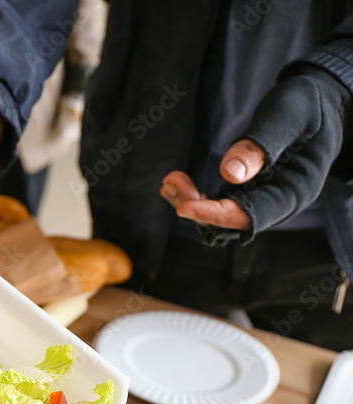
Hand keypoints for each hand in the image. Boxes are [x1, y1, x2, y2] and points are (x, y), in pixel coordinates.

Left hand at [160, 67, 349, 235]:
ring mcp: (263, 198)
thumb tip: (230, 174)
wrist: (314, 102)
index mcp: (296, 190)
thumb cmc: (305, 105)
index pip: (253, 215)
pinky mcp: (249, 191)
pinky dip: (195, 196)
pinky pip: (219, 203)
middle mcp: (278, 202)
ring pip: (221, 215)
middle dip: (197, 205)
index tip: (185, 207)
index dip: (217, 215)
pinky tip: (175, 183)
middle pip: (232, 220)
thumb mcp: (287, 117)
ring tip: (169, 180)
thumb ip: (262, 144)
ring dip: (191, 202)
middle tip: (171, 181)